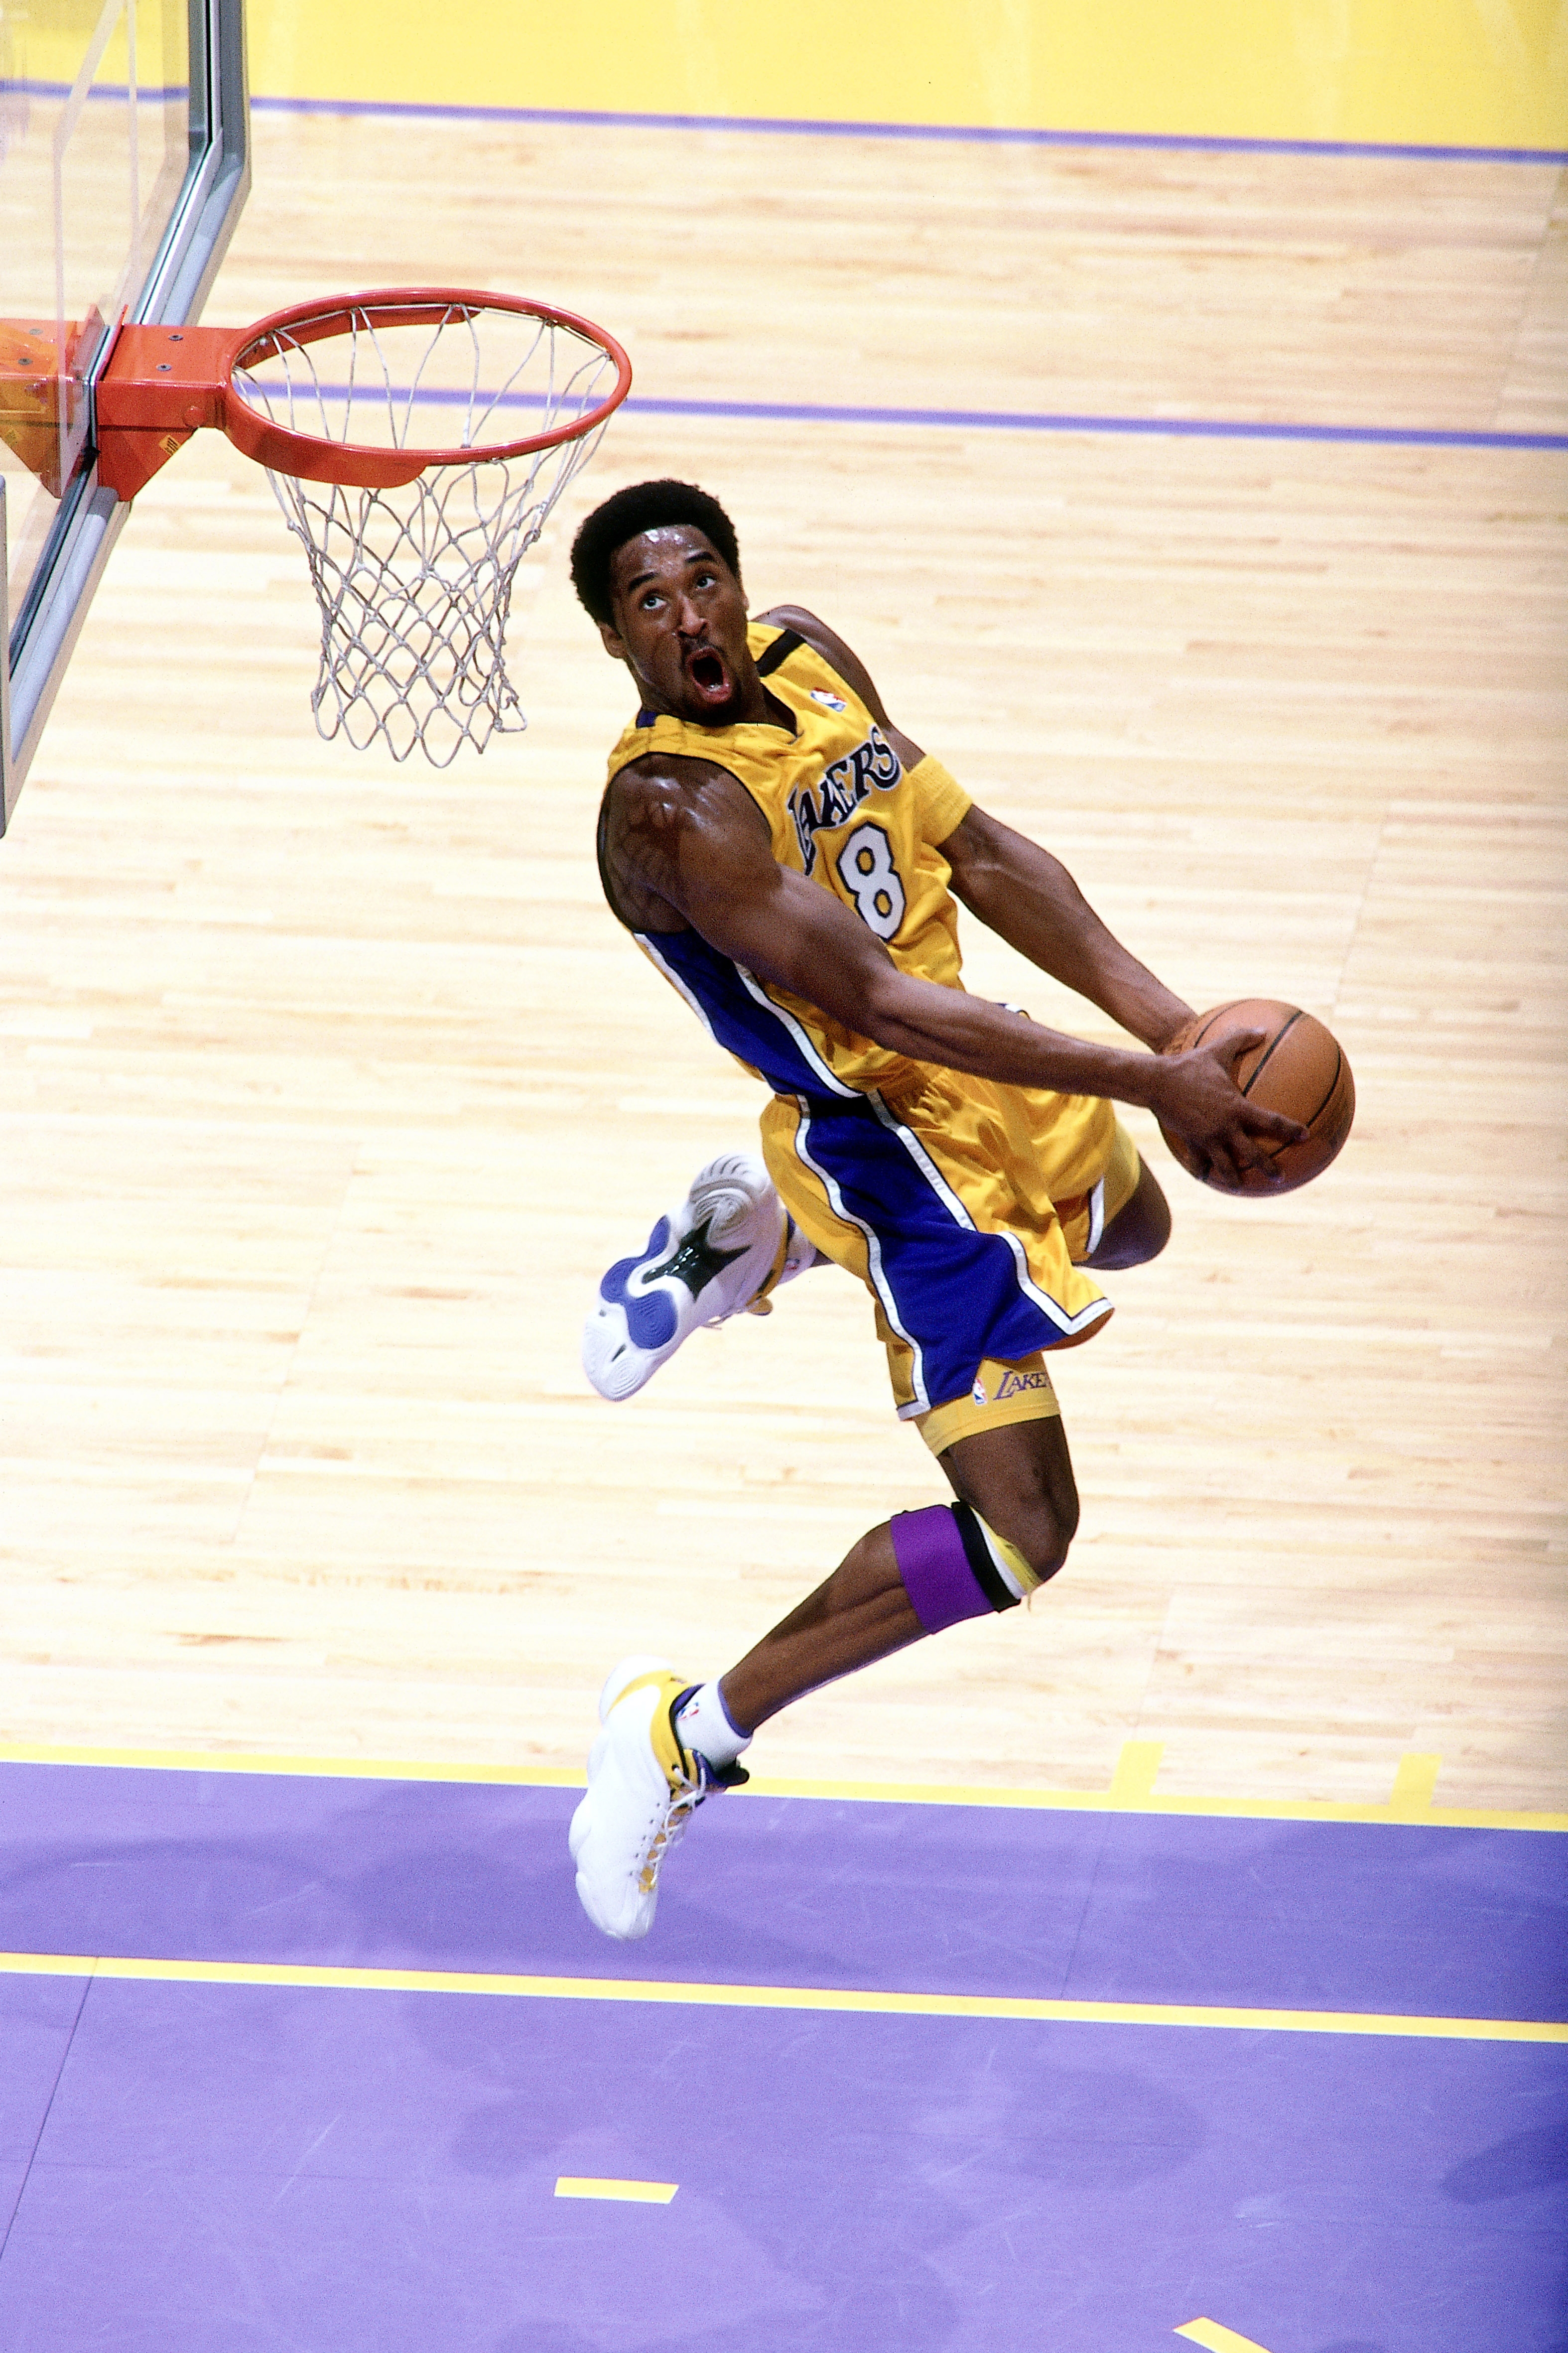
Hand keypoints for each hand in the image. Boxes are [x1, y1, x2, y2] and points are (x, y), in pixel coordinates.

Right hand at [1153, 1028, 1308, 1190]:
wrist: (1157, 1082)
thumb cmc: (1188, 1065)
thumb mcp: (1216, 1050)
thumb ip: (1240, 1040)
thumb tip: (1262, 1029)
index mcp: (1237, 1107)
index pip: (1271, 1121)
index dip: (1290, 1129)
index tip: (1305, 1135)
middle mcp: (1225, 1127)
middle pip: (1251, 1153)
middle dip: (1267, 1167)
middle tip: (1280, 1177)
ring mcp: (1207, 1137)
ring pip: (1225, 1165)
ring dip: (1233, 1178)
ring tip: (1239, 1188)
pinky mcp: (1191, 1142)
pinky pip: (1198, 1161)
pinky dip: (1202, 1169)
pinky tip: (1204, 1177)